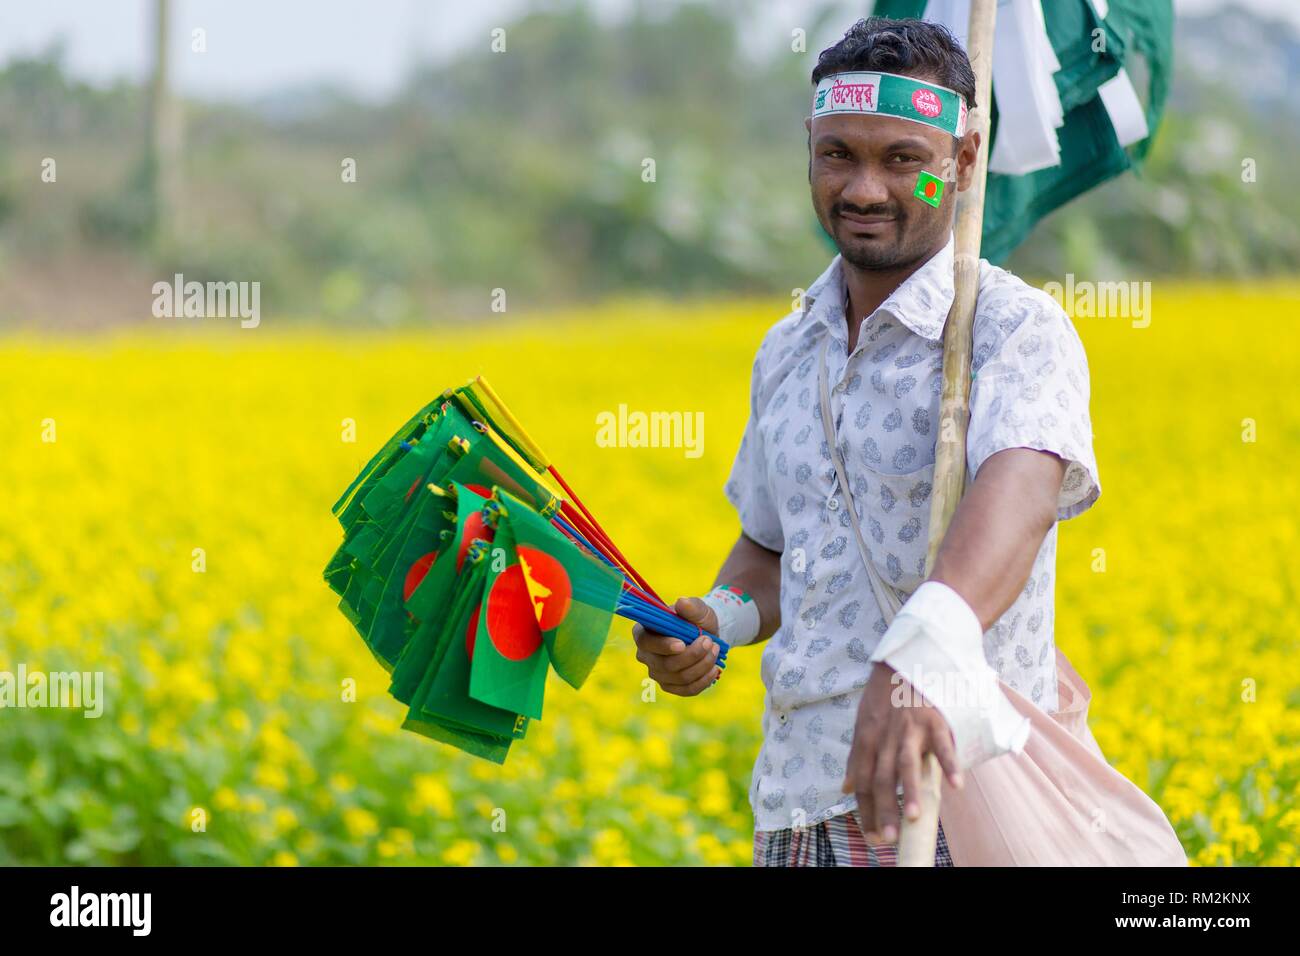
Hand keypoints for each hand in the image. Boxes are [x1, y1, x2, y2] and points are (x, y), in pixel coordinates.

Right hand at [631, 597, 721, 696]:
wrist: (707, 636)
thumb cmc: (697, 620)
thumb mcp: (698, 609)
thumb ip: (691, 606)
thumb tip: (682, 602)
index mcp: (644, 632)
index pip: (646, 642)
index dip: (663, 646)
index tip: (682, 644)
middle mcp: (646, 655)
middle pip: (665, 664)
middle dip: (692, 655)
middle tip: (710, 642)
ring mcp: (657, 673)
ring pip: (680, 677)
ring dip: (702, 665)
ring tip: (715, 650)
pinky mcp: (670, 686)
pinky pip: (687, 689)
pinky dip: (704, 680)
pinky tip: (714, 668)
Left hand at [841, 661, 963, 842]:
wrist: (902, 661)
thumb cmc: (882, 699)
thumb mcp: (862, 725)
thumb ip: (856, 758)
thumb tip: (844, 788)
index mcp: (866, 741)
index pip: (862, 782)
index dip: (866, 811)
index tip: (871, 838)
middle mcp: (884, 738)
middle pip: (881, 778)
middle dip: (883, 810)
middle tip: (887, 840)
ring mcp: (909, 729)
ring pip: (906, 763)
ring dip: (908, 791)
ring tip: (913, 818)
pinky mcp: (934, 721)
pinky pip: (942, 745)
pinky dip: (950, 764)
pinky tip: (956, 786)